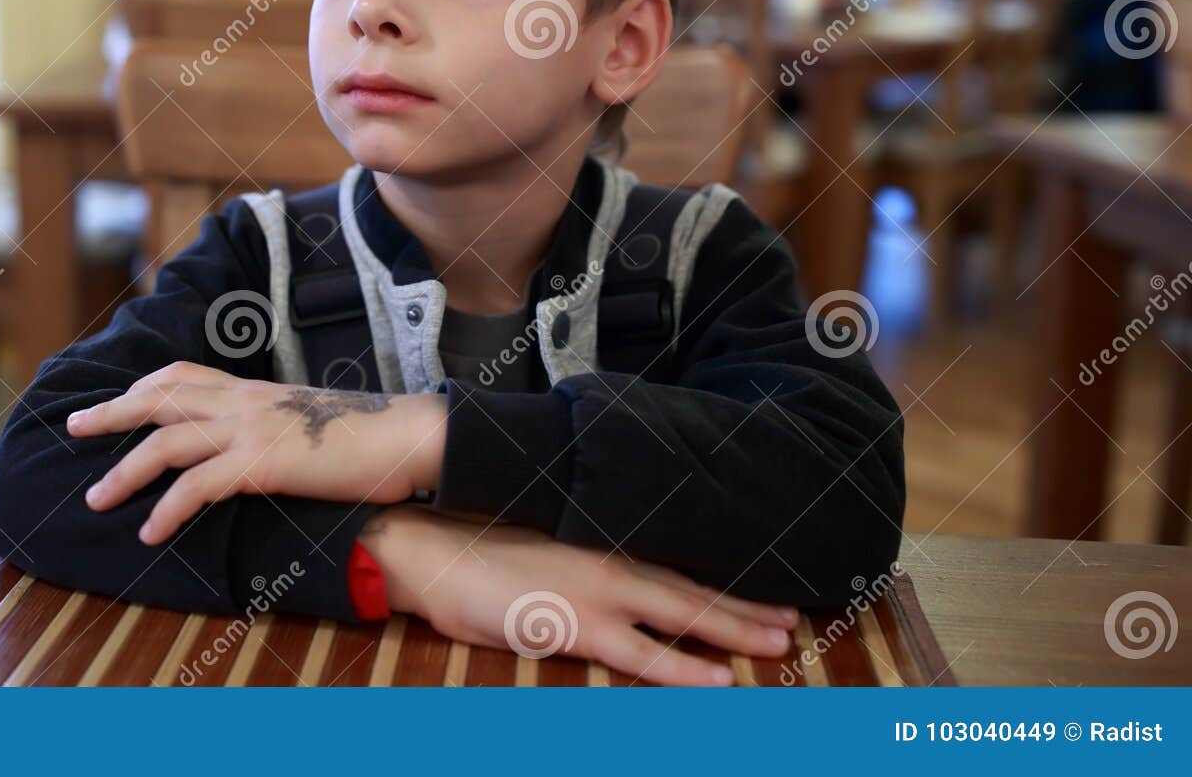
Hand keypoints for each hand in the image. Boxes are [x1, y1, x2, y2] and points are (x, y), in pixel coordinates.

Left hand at [66, 361, 446, 542]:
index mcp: (254, 391)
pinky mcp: (260, 462)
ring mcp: (250, 428)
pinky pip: (198, 486)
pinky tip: (151, 533)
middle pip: (159, 397)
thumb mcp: (307, 424)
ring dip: (124, 472)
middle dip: (112, 413)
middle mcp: (244, 401)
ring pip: (165, 442)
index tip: (114, 400)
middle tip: (75, 428)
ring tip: (96, 499)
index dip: (142, 387)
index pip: (183, 375)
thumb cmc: (365, 438)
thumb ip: (273, 430)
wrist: (403, 436)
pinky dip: (167, 510)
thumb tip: (258, 450)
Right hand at [361, 506, 798, 685]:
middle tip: (791, 621)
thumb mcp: (536, 546)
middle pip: (691, 588)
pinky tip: (718, 681)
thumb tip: (605, 580)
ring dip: (734, 631)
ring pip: (683, 614)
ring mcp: (598, 592)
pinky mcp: (578, 624)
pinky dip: (685, 668)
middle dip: (744, 607)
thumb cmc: (474, 549)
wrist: (432, 549)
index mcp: (600, 542)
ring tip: (779, 643)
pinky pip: (644, 655)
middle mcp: (610, 562)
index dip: (717, 580)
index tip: (756, 586)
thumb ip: (578, 558)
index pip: (673, 562)